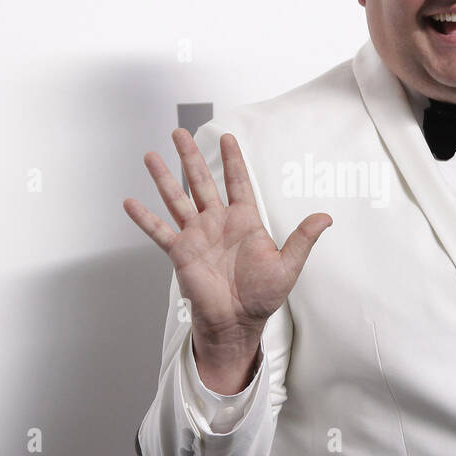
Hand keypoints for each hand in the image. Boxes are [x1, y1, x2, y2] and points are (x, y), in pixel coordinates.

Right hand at [124, 128, 332, 355]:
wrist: (237, 322)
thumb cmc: (263, 297)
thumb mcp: (288, 266)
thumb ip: (302, 239)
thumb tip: (326, 217)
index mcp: (244, 221)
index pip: (238, 182)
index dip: (233, 160)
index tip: (227, 137)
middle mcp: (217, 223)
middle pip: (201, 182)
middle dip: (191, 157)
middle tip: (179, 132)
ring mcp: (197, 236)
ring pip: (177, 199)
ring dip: (164, 178)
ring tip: (150, 156)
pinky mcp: (180, 253)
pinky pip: (159, 232)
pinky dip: (144, 218)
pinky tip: (130, 202)